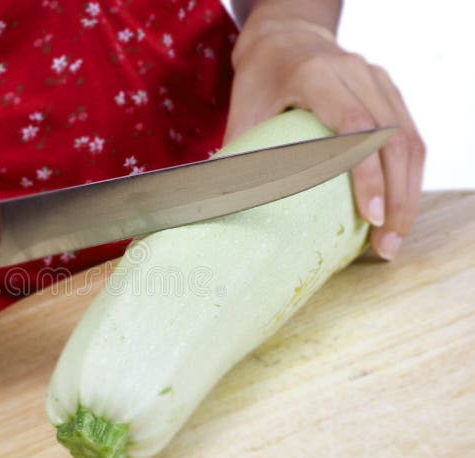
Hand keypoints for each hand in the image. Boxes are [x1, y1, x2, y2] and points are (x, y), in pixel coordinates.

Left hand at [225, 12, 425, 259]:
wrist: (285, 38)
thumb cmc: (259, 79)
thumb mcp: (242, 111)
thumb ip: (239, 156)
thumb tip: (220, 210)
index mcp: (316, 74)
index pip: (354, 127)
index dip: (366, 174)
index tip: (370, 216)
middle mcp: (355, 72)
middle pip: (391, 139)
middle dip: (395, 198)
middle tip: (385, 246)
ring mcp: (378, 79)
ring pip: (409, 140)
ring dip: (407, 193)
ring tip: (393, 238)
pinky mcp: (390, 91)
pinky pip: (410, 136)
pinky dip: (408, 176)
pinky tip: (398, 209)